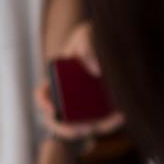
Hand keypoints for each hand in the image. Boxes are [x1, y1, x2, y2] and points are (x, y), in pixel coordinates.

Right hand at [37, 22, 124, 139]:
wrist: (111, 46)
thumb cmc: (92, 40)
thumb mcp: (86, 34)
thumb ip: (86, 42)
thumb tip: (96, 69)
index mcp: (54, 81)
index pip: (42, 96)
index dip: (43, 104)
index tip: (52, 110)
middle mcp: (63, 99)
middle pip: (57, 121)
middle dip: (67, 129)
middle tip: (83, 129)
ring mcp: (80, 109)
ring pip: (81, 127)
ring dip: (94, 128)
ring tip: (112, 120)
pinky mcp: (99, 113)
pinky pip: (101, 123)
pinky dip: (110, 122)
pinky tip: (122, 114)